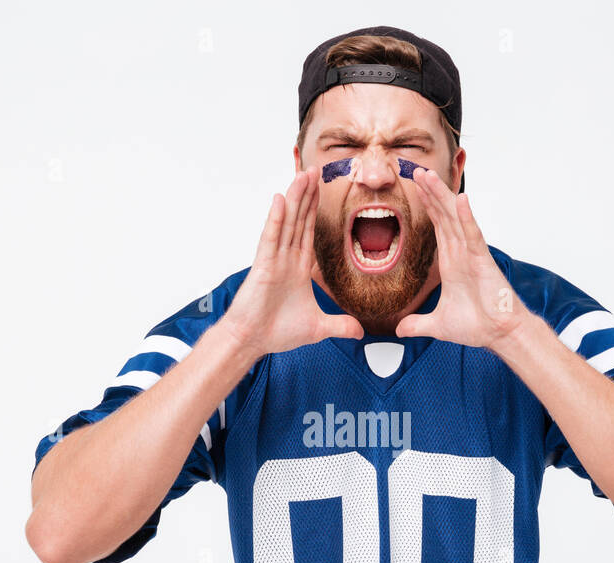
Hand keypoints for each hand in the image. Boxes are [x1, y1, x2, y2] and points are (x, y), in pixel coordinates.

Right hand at [221, 165, 363, 357]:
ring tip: (303, 174)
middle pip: (299, 219)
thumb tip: (360, 332)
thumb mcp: (318, 328)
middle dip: (307, 195)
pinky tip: (281, 199)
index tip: (321, 188)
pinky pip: (271, 237)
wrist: (253, 341)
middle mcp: (285, 259)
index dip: (315, 209)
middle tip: (316, 170)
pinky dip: (276, 218)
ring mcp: (273, 259)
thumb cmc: (277, 332)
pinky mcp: (263, 266)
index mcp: (298, 268)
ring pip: (287, 222)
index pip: (308, 231)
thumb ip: (340, 326)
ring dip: (295, 198)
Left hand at [394, 167, 531, 349]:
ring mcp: (471, 253)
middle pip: (443, 214)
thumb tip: (399, 330)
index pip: (437, 226)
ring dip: (442, 195)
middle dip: (430, 192)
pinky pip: (472, 234)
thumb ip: (418, 324)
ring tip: (429, 175)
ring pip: (454, 218)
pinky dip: (466, 217)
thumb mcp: (438, 325)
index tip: (415, 186)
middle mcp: (460, 252)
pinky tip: (460, 199)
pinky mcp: (482, 260)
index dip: (427, 205)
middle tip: (415, 170)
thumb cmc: (477, 325)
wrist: (498, 334)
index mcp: (451, 261)